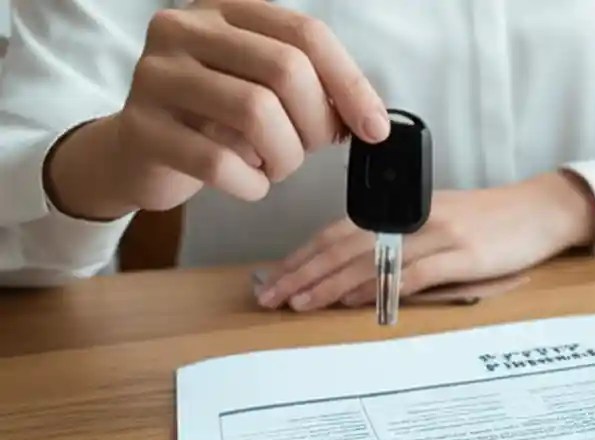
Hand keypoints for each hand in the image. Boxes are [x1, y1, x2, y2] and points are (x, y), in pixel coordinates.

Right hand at [46, 0, 388, 219]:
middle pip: (285, 69)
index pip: (306, 34)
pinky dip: (252, 183)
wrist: (137, 153)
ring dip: (286, 155)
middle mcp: (184, 29)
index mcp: (225, 9)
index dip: (350, 84)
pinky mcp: (141, 128)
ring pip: (255, 113)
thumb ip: (312, 89)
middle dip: (316, 122)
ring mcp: (156, 75)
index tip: (375, 129)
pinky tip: (250, 183)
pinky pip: (219, 161)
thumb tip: (369, 120)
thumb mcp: (264, 90)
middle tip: (312, 148)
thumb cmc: (214, 120)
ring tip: (277, 166)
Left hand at [256, 172, 594, 310]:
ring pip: (370, 258)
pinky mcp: (462, 254)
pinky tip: (354, 299)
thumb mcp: (438, 227)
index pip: (339, 232)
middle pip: (345, 245)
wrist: (538, 212)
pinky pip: (412, 272)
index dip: (303, 255)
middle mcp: (411, 218)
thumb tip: (356, 281)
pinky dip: (380, 286)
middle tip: (271, 296)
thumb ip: (401, 247)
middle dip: (304, 271)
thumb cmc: (489, 224)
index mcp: (400, 209)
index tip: (274, 278)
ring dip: (329, 282)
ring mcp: (437, 235)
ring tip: (299, 302)